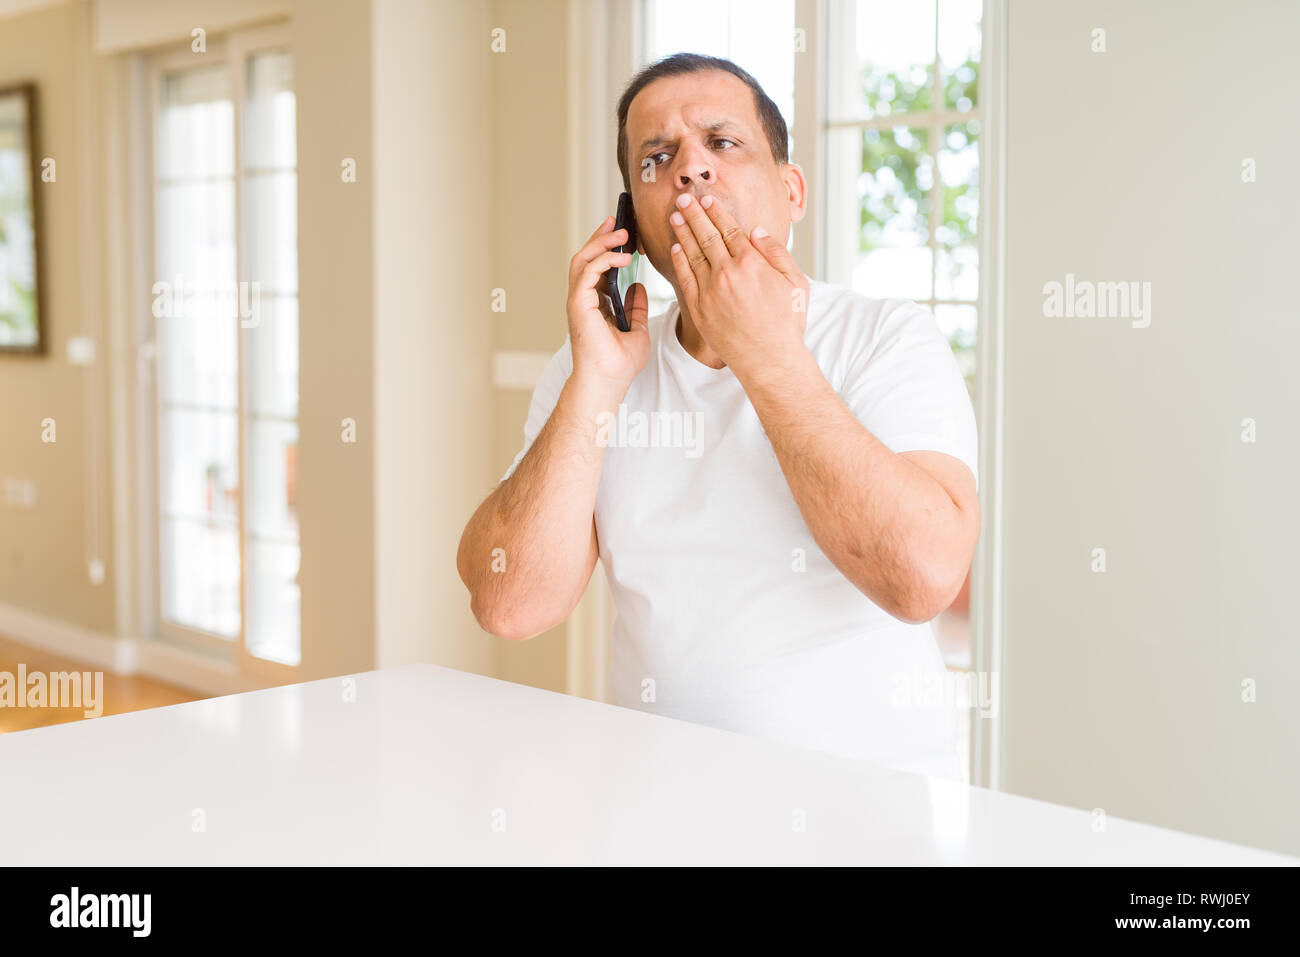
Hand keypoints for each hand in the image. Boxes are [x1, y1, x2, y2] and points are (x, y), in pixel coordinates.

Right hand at [566, 216, 649, 390]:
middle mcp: (583, 299)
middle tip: (620, 222)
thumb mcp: (638, 329)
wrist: (610, 381)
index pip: (596, 266)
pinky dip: (604, 260)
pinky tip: (623, 256)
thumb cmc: (619, 363)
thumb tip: (639, 287)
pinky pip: (587, 272)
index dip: (608, 247)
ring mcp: (578, 301)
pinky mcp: (578, 304)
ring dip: (602, 243)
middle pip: (586, 257)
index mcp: (594, 303)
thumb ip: (636, 307)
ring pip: (583, 260)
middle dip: (602, 236)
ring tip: (623, 233)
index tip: (624, 232)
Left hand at [667, 193, 810, 378]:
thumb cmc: (787, 323)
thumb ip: (776, 253)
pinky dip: (679, 261)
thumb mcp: (795, 283)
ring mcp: (710, 291)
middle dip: (693, 214)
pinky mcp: (699, 309)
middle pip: (706, 236)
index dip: (715, 211)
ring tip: (675, 216)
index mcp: (751, 263)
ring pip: (692, 254)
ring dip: (682, 232)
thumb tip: (756, 231)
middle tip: (683, 199)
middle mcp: (727, 273)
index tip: (706, 199)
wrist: (769, 360)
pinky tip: (675, 248)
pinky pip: (685, 279)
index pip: (729, 229)